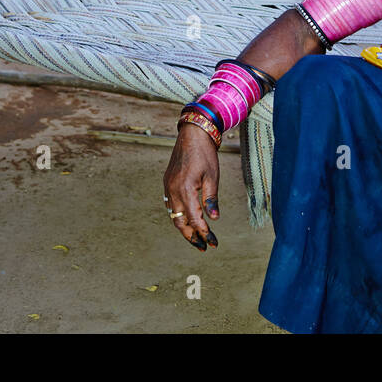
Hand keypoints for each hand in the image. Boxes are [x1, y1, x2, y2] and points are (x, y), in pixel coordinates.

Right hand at [163, 123, 221, 251]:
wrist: (192, 134)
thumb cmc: (205, 154)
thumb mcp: (213, 177)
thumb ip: (211, 199)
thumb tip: (214, 219)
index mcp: (185, 189)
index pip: (194, 219)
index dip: (204, 233)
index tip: (213, 243)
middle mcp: (173, 190)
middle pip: (180, 222)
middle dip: (191, 236)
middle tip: (204, 247)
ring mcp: (168, 186)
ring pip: (173, 215)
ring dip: (184, 228)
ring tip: (197, 238)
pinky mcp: (167, 182)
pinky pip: (171, 205)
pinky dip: (178, 216)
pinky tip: (188, 220)